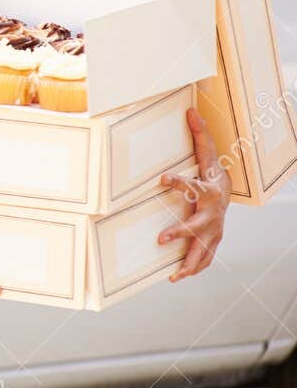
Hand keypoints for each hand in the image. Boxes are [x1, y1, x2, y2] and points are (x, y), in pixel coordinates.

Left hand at [159, 105, 231, 281]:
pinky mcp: (212, 242)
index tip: (161, 178)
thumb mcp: (206, 157)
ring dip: (188, 262)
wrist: (227, 196)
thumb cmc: (211, 175)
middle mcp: (212, 213)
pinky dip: (192, 269)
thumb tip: (190, 110)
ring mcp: (214, 230)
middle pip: (197, 225)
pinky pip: (204, 259)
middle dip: (180, 233)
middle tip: (160, 239)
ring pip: (203, 249)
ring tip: (173, 275)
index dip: (178, 182)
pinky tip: (176, 278)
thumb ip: (199, 137)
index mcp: (207, 191)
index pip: (192, 185)